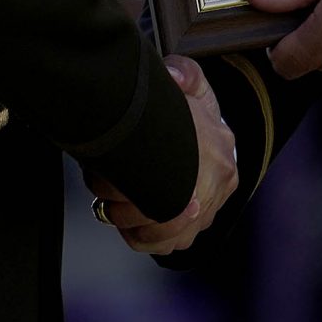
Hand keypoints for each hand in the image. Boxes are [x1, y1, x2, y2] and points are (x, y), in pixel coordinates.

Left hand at [86, 57, 237, 254]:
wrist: (214, 137)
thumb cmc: (196, 116)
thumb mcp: (194, 85)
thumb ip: (184, 73)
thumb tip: (172, 75)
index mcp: (218, 150)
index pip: (176, 180)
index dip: (136, 183)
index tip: (115, 176)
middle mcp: (217, 187)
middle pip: (164, 213)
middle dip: (125, 204)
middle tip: (103, 188)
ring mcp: (206, 213)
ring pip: (162, 236)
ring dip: (130, 223)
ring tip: (112, 205)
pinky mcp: (194, 232)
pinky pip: (166, 248)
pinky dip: (142, 238)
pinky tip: (128, 221)